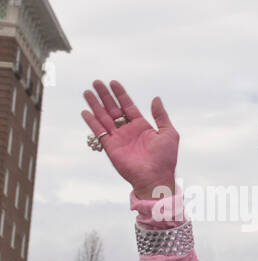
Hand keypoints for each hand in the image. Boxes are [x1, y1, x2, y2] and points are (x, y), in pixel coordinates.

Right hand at [80, 80, 178, 198]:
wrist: (156, 177)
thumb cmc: (165, 158)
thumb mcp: (168, 133)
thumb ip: (161, 116)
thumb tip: (156, 99)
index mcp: (142, 126)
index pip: (128, 106)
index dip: (121, 94)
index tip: (113, 83)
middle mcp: (128, 130)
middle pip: (113, 109)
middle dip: (105, 96)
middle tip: (97, 82)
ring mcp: (118, 138)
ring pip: (103, 117)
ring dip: (95, 105)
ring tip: (87, 92)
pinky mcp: (110, 147)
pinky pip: (99, 132)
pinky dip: (92, 122)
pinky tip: (85, 111)